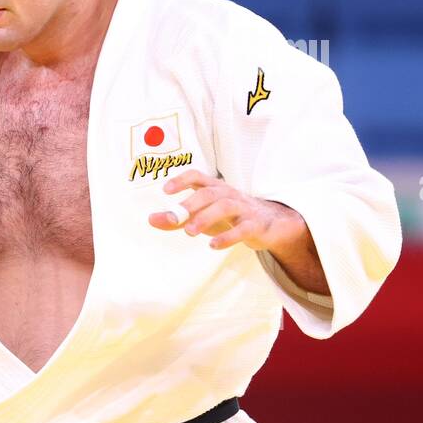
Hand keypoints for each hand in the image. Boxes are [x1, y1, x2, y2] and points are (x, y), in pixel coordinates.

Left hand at [148, 169, 304, 251]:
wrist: (272, 224)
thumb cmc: (230, 216)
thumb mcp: (202, 216)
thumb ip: (177, 219)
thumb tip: (150, 219)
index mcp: (215, 189)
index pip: (197, 176)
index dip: (182, 180)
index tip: (166, 190)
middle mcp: (228, 194)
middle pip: (209, 193)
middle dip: (190, 205)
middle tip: (173, 219)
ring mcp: (244, 209)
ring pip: (225, 207)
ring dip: (206, 218)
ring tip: (190, 232)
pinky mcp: (256, 225)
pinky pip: (243, 228)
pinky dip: (228, 236)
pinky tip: (213, 245)